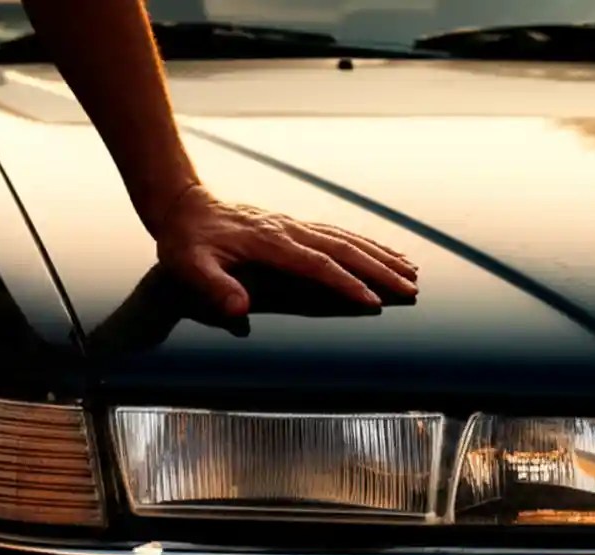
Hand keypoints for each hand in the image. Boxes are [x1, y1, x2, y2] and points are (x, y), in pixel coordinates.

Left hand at [151, 185, 418, 315]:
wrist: (184, 204)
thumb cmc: (186, 239)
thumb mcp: (190, 265)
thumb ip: (214, 286)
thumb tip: (237, 309)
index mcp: (270, 243)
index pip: (318, 265)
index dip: (346, 284)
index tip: (372, 301)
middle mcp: (290, 230)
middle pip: (345, 249)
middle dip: (380, 270)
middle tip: (410, 288)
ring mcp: (295, 225)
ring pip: (348, 238)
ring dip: (380, 255)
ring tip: (410, 271)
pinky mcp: (295, 225)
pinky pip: (338, 233)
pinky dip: (365, 243)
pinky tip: (382, 252)